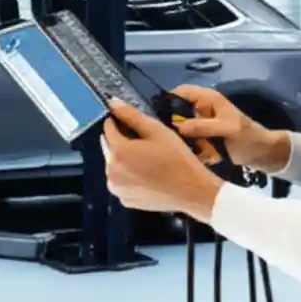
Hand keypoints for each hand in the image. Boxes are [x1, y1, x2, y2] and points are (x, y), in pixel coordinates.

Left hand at [102, 99, 222, 221]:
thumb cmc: (177, 158)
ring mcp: (116, 188)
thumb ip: (131, 115)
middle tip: (146, 143)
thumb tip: (111, 101)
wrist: (192, 192)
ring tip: (147, 160)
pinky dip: (128, 176)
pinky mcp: (124, 200)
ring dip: (123, 159)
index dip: (119, 122)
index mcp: (118, 152)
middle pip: (109, 147)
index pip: (108, 128)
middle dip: (121, 141)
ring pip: (114, 165)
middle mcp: (111, 171)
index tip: (133, 123)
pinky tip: (146, 175)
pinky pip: (121, 181)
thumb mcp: (157, 131)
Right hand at [169, 85, 288, 172]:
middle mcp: (200, 107)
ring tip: (171, 147)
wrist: (261, 153)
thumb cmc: (247, 136)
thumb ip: (204, 126)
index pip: (179, 92)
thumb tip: (179, 127)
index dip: (167, 102)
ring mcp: (199, 123)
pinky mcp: (200, 137)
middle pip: (175, 110)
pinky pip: (185, 139)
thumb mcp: (227, 129)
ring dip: (176, 137)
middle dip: (169, 123)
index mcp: (206, 98)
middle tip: (163, 138)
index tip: (158, 119)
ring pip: (178, 126)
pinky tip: (180, 154)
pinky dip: (183, 146)